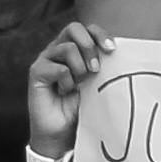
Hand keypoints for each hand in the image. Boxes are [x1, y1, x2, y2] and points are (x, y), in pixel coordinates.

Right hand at [28, 22, 113, 153]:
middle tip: (96, 69)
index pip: (87, 29)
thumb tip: (123, 54)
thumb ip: (105, 66)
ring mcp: (46, 60)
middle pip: (73, 28)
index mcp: (76, 49)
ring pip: (66, 48)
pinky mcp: (36, 73)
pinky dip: (67, 80)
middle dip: (89, 46)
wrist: (64, 133)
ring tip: (80, 84)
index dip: (100, 34)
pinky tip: (66, 92)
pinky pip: (57, 68)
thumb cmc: (84, 107)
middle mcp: (59, 50)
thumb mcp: (100, 84)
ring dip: (80, 67)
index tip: (112, 49)